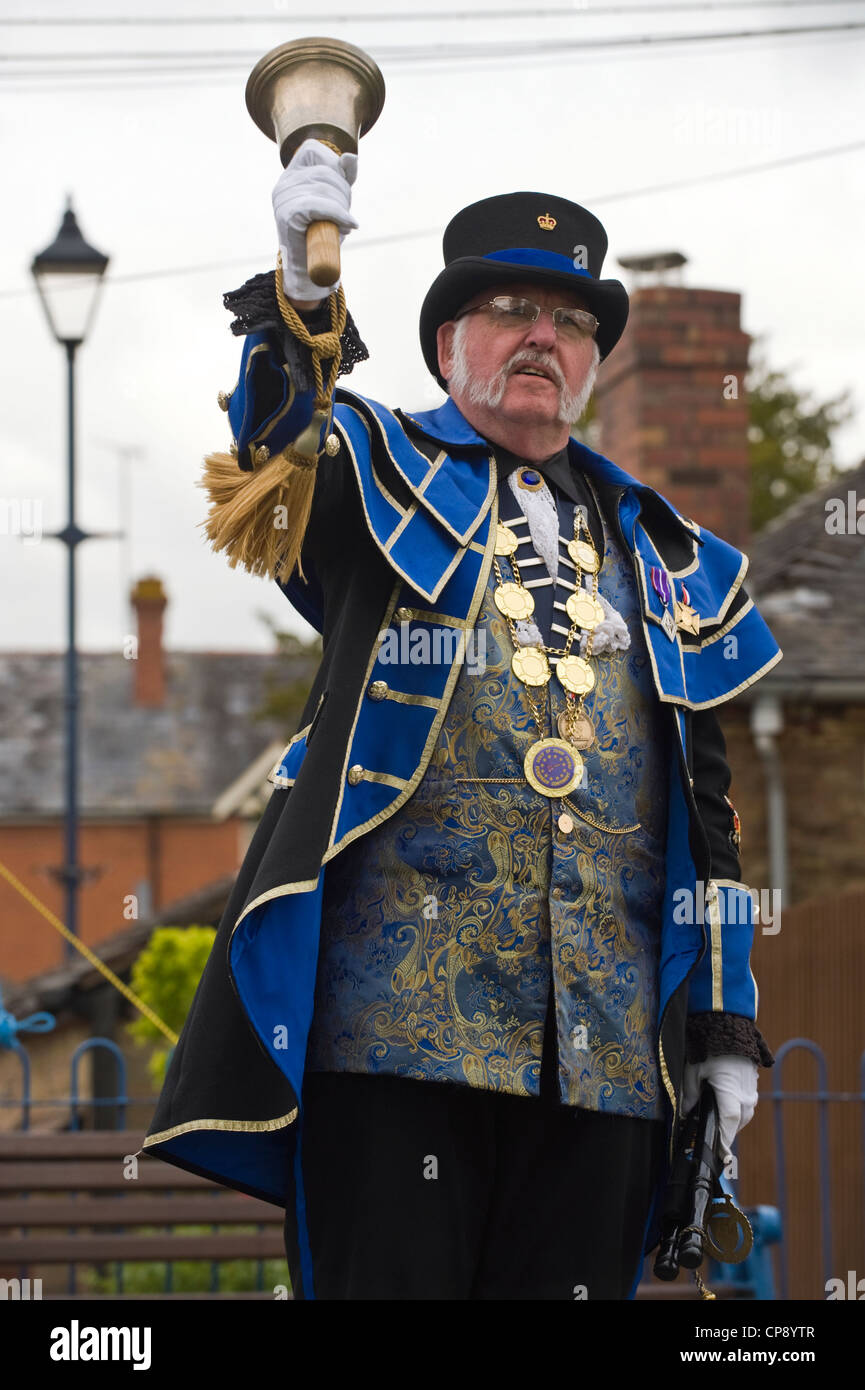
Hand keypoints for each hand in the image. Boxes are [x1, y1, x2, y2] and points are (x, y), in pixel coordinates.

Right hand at [272, 137, 358, 303]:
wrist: (308, 273)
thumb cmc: (322, 237)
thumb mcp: (335, 200)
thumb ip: (342, 177)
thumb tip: (352, 157)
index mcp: (290, 177)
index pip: (312, 150)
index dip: (332, 165)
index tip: (340, 191)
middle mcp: (283, 185)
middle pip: (324, 172)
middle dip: (343, 193)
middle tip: (346, 216)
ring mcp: (282, 199)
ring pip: (324, 188)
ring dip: (343, 207)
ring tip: (344, 225)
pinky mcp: (287, 215)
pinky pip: (319, 205)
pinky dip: (338, 215)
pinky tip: (349, 226)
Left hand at [681, 1054, 758, 1164]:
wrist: (731, 1027)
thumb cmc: (711, 1047)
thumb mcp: (693, 1069)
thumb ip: (690, 1093)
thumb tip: (686, 1114)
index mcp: (731, 1092)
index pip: (728, 1124)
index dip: (724, 1142)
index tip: (721, 1159)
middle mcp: (746, 1096)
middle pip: (736, 1124)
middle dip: (724, 1134)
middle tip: (711, 1145)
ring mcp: (752, 1091)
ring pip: (742, 1117)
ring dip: (730, 1123)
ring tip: (716, 1127)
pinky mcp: (752, 1086)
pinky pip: (745, 1107)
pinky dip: (735, 1112)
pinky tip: (723, 1109)